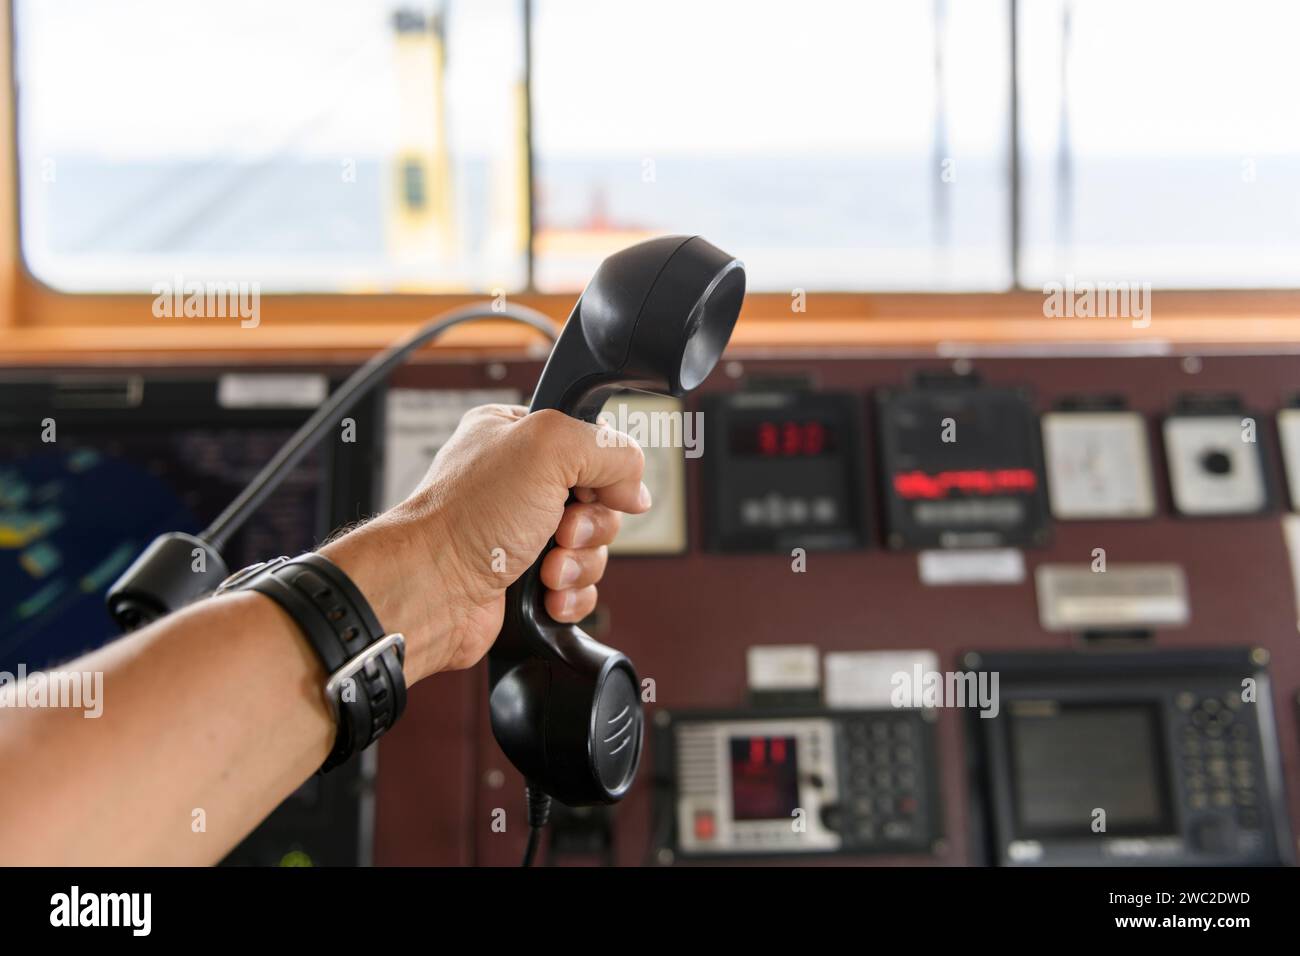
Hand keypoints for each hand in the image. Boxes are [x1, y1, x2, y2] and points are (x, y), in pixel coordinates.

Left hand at [319, 405, 648, 681]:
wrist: (431, 588)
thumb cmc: (467, 515)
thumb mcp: (550, 447)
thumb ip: (609, 448)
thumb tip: (635, 485)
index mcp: (518, 436)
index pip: (592, 444)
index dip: (605, 472)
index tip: (597, 490)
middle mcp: (519, 483)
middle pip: (600, 501)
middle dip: (590, 526)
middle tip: (560, 532)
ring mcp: (521, 534)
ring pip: (592, 548)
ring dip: (580, 564)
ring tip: (547, 569)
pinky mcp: (525, 581)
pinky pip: (577, 587)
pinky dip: (571, 594)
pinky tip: (548, 595)